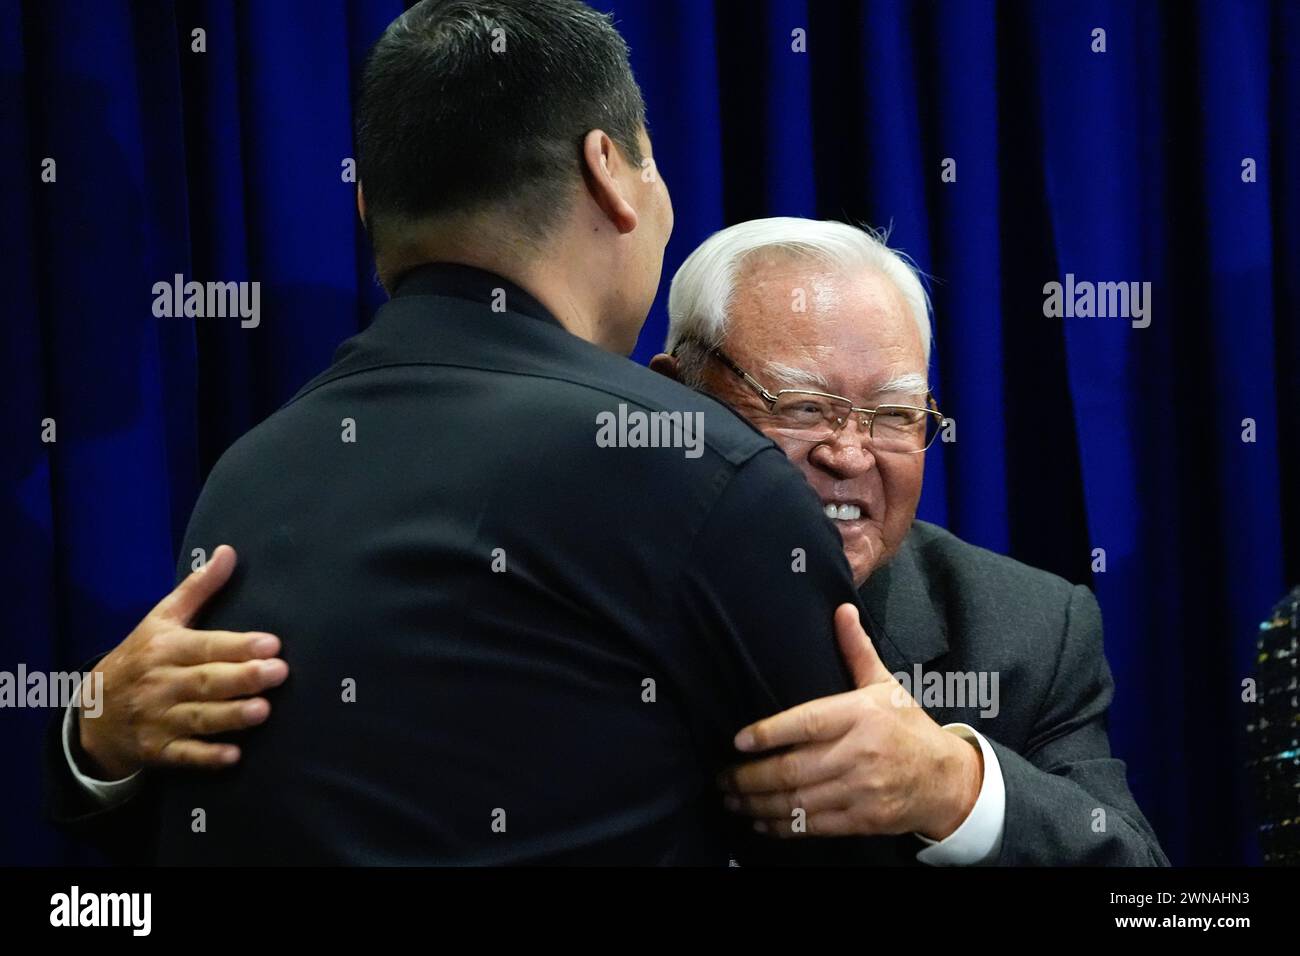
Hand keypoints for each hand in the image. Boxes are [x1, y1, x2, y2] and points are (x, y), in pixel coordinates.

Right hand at [77, 545, 288, 778]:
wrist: (92, 712)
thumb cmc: (140, 657)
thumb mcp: (162, 619)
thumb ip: (198, 588)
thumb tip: (228, 551)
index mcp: (164, 648)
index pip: (206, 646)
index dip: (238, 645)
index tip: (272, 644)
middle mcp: (159, 683)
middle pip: (205, 681)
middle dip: (242, 678)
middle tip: (279, 673)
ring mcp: (157, 719)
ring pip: (198, 718)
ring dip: (230, 717)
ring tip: (264, 710)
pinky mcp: (158, 751)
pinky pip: (184, 756)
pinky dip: (207, 757)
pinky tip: (233, 757)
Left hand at [718, 603, 981, 839]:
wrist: (947, 780)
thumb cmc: (909, 727)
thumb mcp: (885, 685)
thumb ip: (856, 650)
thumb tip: (842, 609)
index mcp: (861, 715)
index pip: (807, 724)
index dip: (769, 734)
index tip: (738, 741)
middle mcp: (859, 753)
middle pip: (794, 768)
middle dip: (750, 777)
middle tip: (721, 777)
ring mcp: (861, 790)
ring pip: (799, 801)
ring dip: (758, 804)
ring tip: (731, 800)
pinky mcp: (863, 820)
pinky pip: (815, 825)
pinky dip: (784, 827)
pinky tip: (761, 822)